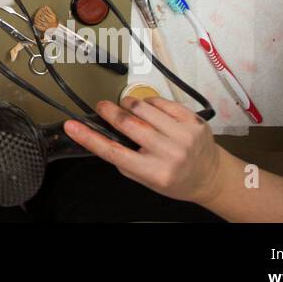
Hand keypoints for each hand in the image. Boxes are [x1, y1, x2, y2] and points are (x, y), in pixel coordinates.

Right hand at [63, 97, 228, 205]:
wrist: (211, 176)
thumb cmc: (176, 179)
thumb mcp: (146, 179)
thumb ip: (125, 160)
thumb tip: (100, 135)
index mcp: (155, 172)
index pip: (114, 152)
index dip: (89, 137)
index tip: (72, 126)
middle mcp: (170, 153)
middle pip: (128, 123)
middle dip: (109, 111)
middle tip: (102, 107)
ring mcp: (183, 135)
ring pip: (142, 107)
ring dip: (128, 104)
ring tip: (127, 108)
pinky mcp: (192, 120)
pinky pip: (160, 101)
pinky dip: (149, 102)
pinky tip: (149, 110)